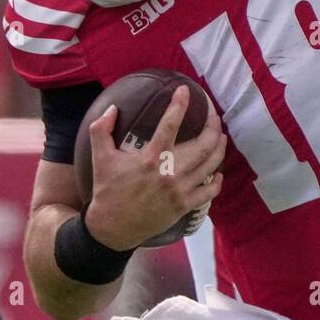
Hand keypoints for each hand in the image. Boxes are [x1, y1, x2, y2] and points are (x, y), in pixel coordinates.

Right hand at [83, 86, 225, 251]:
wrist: (112, 229)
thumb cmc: (107, 192)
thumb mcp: (99, 158)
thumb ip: (101, 130)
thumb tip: (113, 108)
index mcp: (150, 158)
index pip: (170, 124)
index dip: (179, 104)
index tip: (185, 90)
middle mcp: (169, 172)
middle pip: (204, 144)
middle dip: (213, 126)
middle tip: (213, 116)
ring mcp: (180, 190)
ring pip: (211, 164)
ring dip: (220, 147)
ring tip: (220, 136)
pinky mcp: (184, 206)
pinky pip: (209, 191)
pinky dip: (217, 180)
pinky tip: (216, 171)